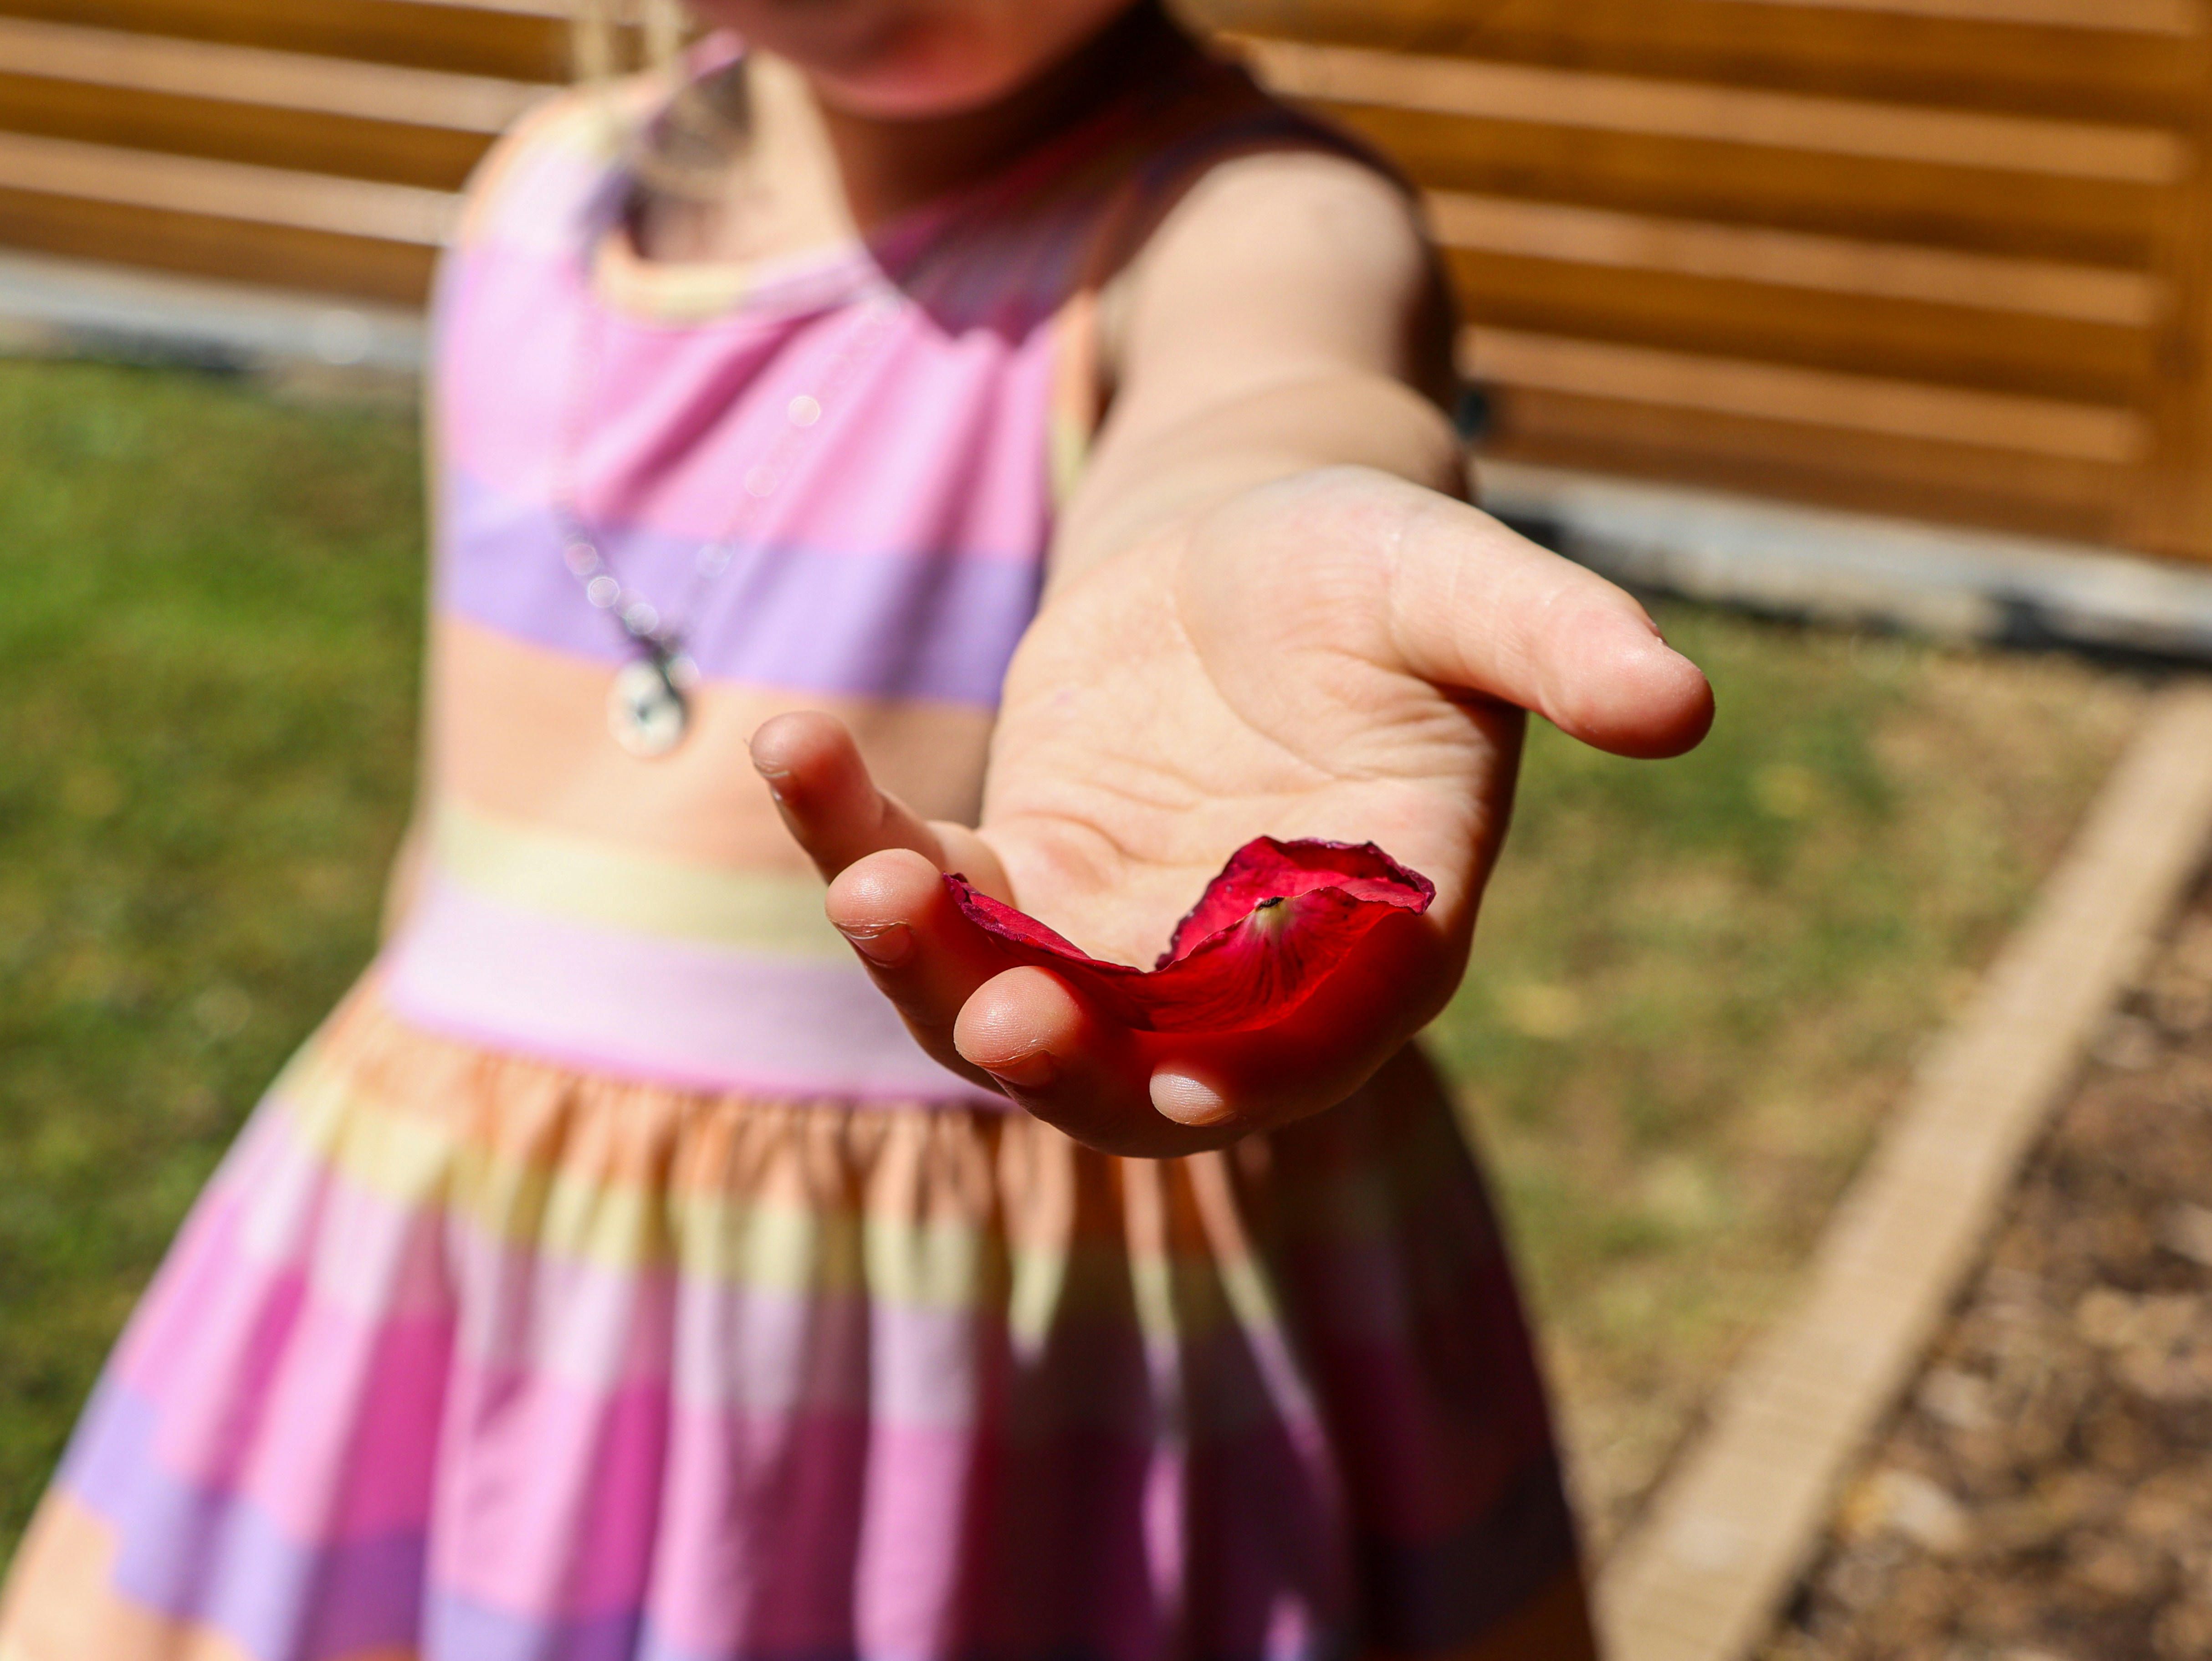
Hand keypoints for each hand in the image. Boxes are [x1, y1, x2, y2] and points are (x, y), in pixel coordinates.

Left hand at [750, 466, 1711, 1154]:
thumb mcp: (1460, 579)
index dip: (1265, 1071)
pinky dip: (850, 834)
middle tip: (996, 1014)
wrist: (1250, 537)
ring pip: (1010, 1003)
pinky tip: (791, 739)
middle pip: (1143, 1064)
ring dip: (930, 965)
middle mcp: (1241, 966)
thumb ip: (1555, 642)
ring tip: (861, 868)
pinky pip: (923, 891)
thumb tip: (1682, 703)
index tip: (1183, 1089)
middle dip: (1066, 1058)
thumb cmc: (1375, 561)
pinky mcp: (1021, 874)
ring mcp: (1117, 933)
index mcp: (1374, 924)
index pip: (1327, 1036)